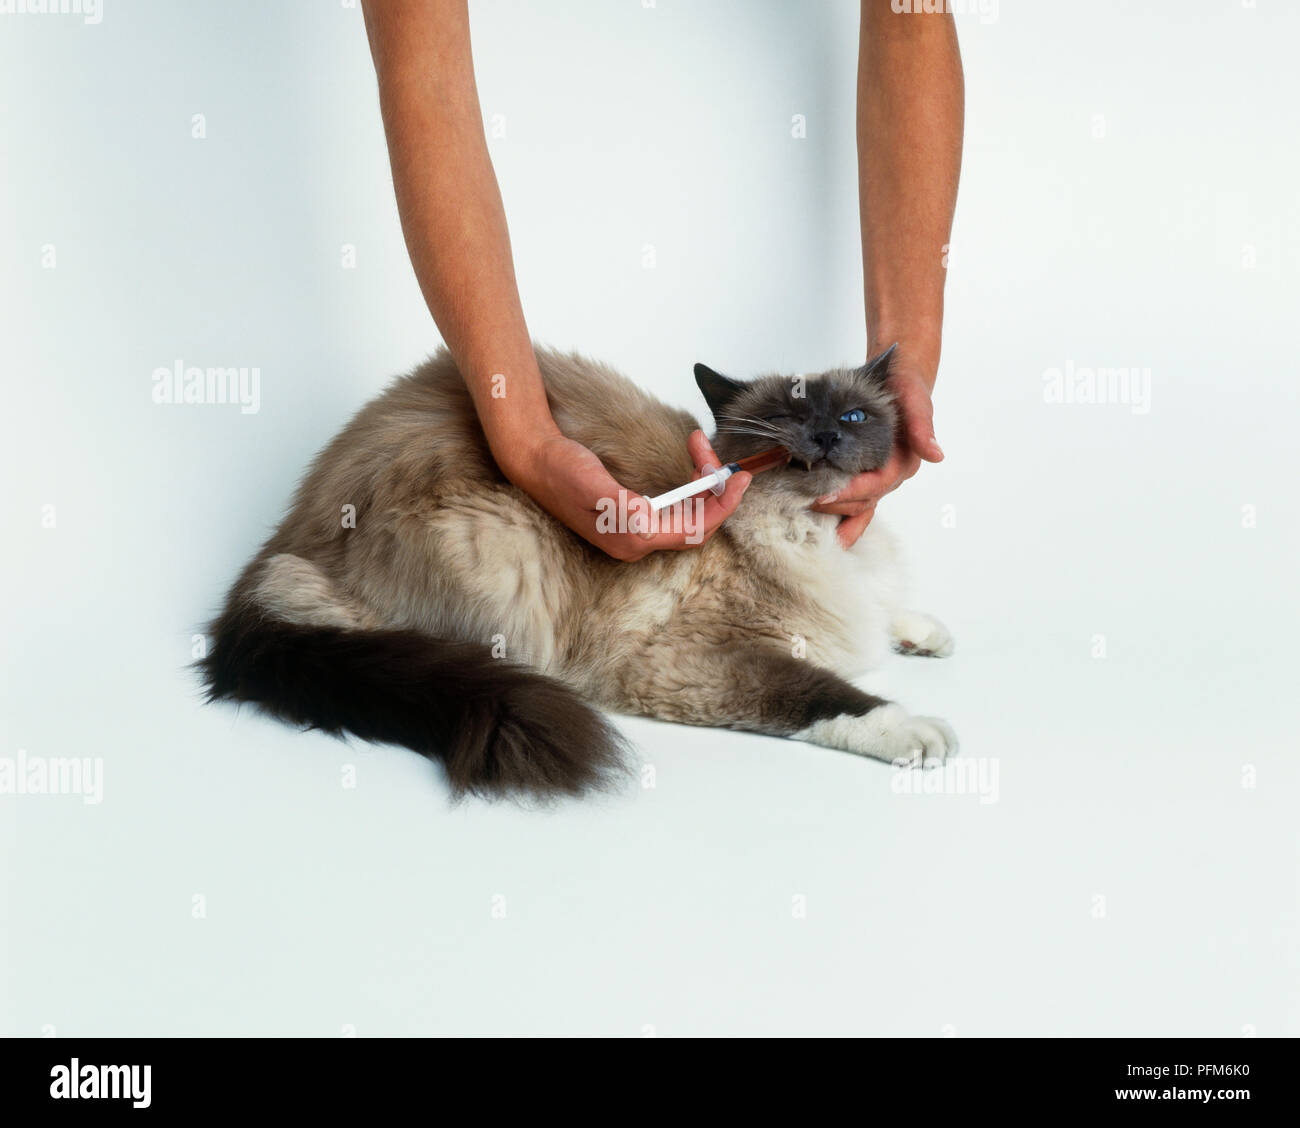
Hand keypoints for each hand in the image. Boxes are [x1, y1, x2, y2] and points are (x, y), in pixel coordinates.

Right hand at [501, 429, 749, 561]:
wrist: (533, 459)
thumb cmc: (559, 469)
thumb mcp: (590, 483)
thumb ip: (620, 505)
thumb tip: (647, 521)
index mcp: (632, 538)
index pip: (694, 530)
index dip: (722, 505)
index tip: (738, 478)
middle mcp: (637, 541)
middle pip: (696, 524)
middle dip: (714, 489)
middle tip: (714, 453)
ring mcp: (635, 529)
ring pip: (688, 513)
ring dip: (702, 483)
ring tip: (700, 447)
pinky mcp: (633, 515)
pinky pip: (675, 506)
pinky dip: (689, 484)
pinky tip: (690, 462)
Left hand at [810, 356, 943, 547]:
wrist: (897, 375)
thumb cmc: (904, 384)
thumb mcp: (913, 396)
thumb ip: (921, 424)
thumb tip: (935, 454)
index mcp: (903, 461)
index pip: (874, 484)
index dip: (848, 492)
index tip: (821, 495)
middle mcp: (891, 475)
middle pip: (861, 501)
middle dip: (832, 505)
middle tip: (798, 503)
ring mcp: (877, 478)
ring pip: (855, 507)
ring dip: (831, 515)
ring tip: (801, 517)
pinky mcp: (864, 476)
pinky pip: (852, 503)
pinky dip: (838, 519)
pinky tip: (820, 531)